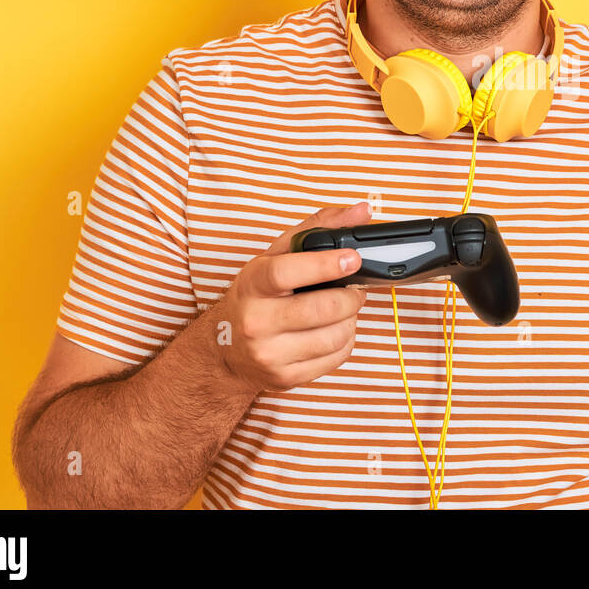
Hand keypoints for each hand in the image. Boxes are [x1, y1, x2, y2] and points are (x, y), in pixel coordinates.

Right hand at [209, 201, 372, 393]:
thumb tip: (363, 210)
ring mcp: (269, 354)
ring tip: (343, 309)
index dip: (325, 264)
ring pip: (335, 335)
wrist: (225, 347)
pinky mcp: (284, 378)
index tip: (352, 259)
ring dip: (351, 319)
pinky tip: (334, 330)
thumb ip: (319, 227)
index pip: (287, 271)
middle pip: (322, 308)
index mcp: (253, 284)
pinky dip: (346, 341)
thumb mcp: (277, 255)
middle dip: (351, 295)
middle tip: (355, 288)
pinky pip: (336, 358)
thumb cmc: (257, 294)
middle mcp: (256, 321)